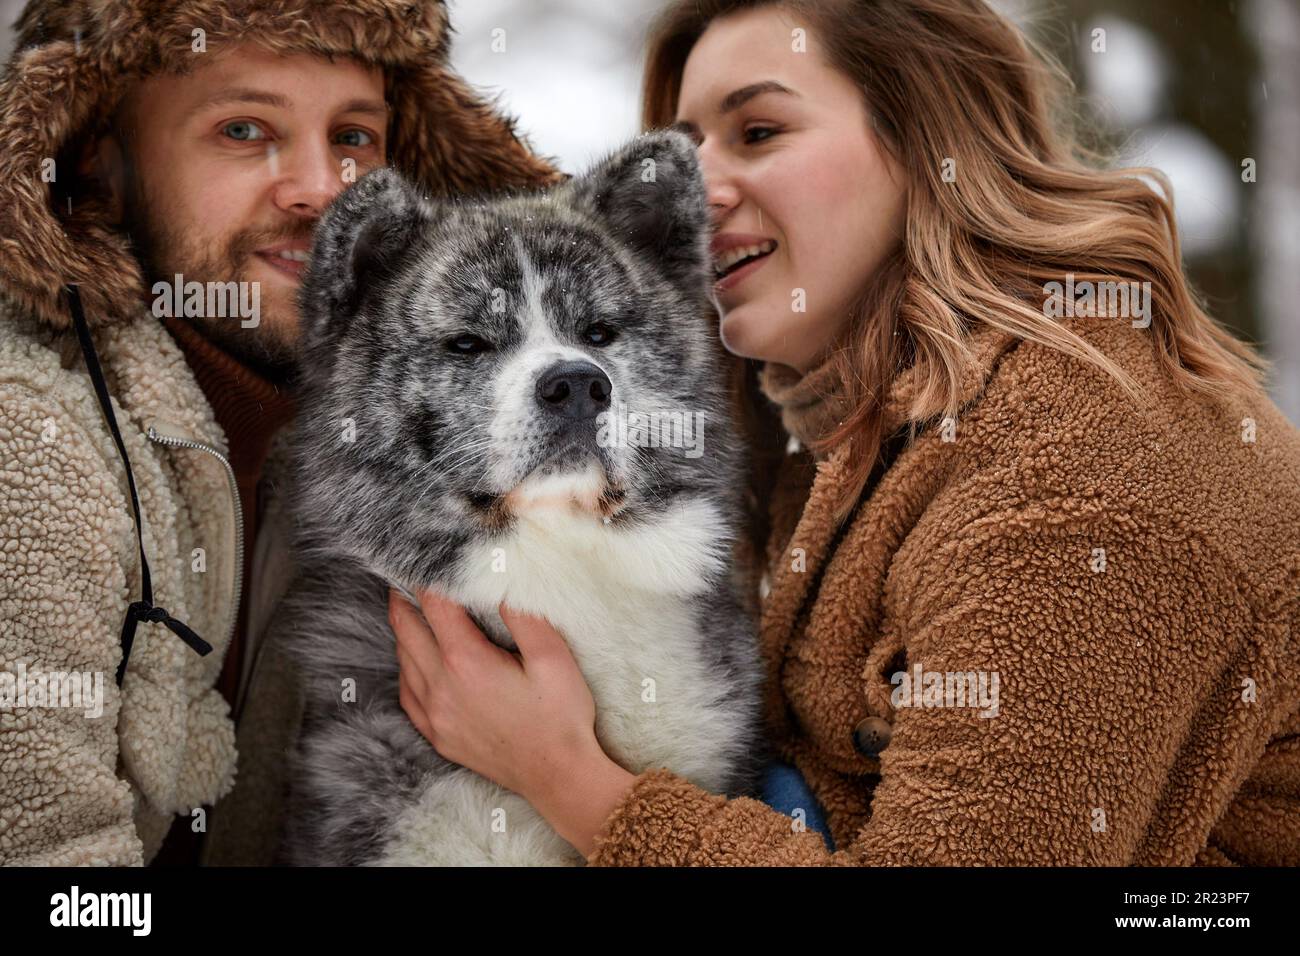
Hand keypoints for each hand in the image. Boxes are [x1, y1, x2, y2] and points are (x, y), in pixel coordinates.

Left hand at [390, 588, 612, 809]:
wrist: (558, 776)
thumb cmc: (561, 717)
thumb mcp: (553, 658)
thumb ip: (524, 616)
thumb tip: (500, 583)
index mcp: (466, 662)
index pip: (435, 604)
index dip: (429, 576)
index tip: (430, 559)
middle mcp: (441, 687)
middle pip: (406, 628)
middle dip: (406, 597)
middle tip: (410, 576)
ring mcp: (434, 715)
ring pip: (402, 660)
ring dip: (405, 631)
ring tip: (416, 611)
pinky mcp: (437, 735)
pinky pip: (407, 693)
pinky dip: (407, 668)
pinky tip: (419, 661)